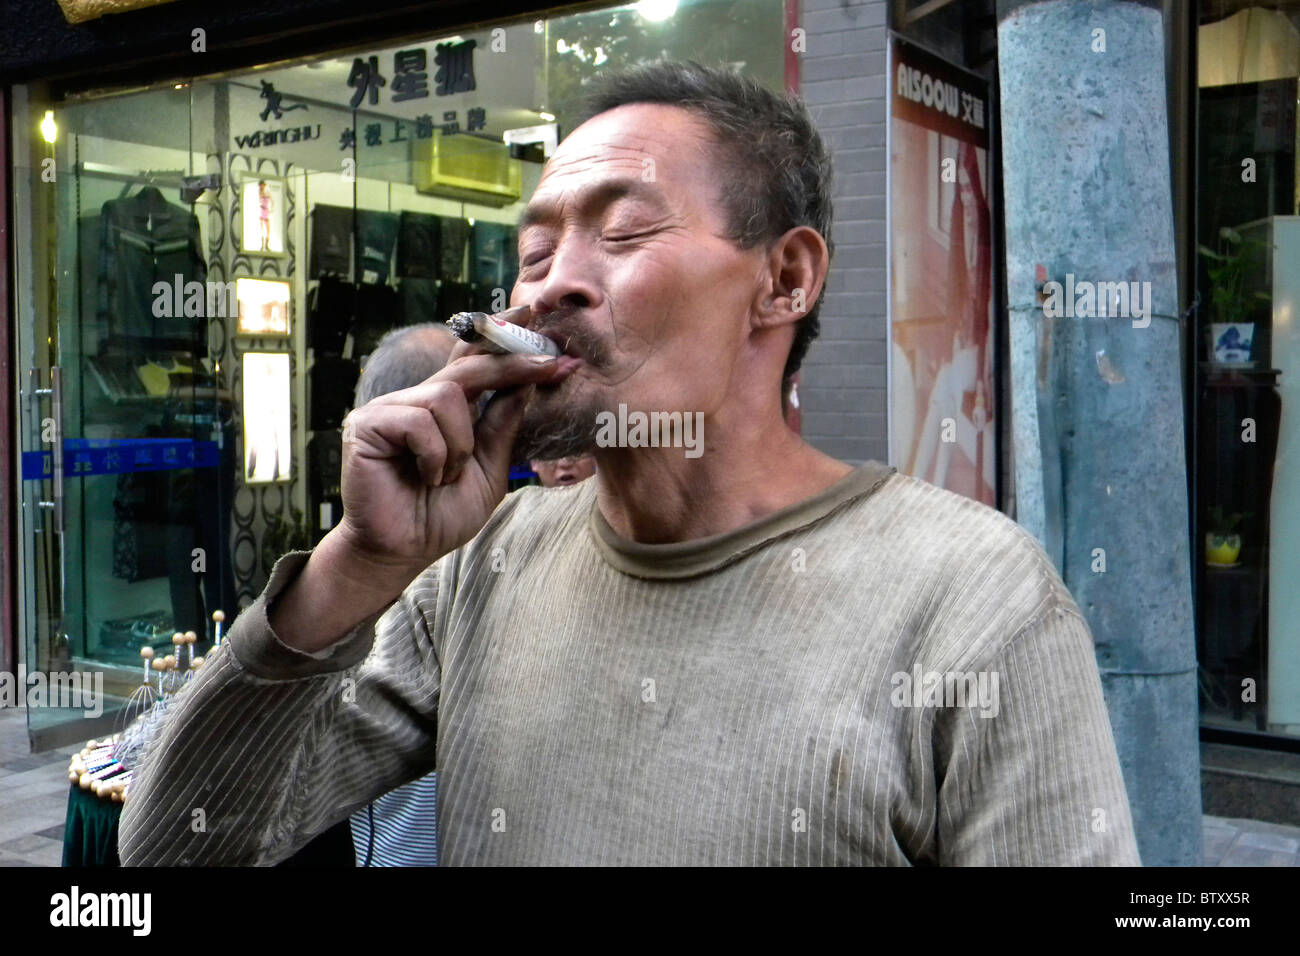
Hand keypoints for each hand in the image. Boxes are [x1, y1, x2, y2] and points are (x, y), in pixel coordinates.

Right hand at [334, 348, 580, 580]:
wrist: (403, 552)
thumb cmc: (440, 516)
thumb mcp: (488, 469)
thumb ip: (502, 426)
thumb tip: (528, 381)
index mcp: (443, 409)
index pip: (471, 360)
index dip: (500, 336)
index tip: (533, 316)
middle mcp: (415, 400)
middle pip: (467, 366)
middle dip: (510, 365)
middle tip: (548, 364)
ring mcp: (388, 409)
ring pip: (447, 396)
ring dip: (460, 444)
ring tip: (446, 477)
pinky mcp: (367, 425)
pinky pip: (420, 421)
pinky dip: (435, 454)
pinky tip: (427, 478)